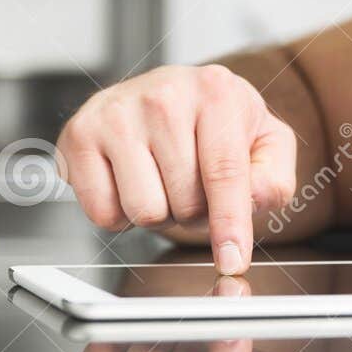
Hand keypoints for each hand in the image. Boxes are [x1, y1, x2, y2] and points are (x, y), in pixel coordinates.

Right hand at [56, 64, 297, 273]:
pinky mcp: (80, 135)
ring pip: (144, 211)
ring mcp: (116, 112)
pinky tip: (129, 180)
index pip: (224, 172)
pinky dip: (120, 212)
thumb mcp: (266, 143)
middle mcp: (164, 95)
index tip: (232, 260)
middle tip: (192, 184)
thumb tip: (249, 202)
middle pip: (185, 201)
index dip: (230, 224)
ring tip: (162, 181)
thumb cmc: (216, 123)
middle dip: (194, 211)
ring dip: (158, 212)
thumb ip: (271, 179)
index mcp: (216, 91)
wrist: (169, 96)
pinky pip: (103, 212)